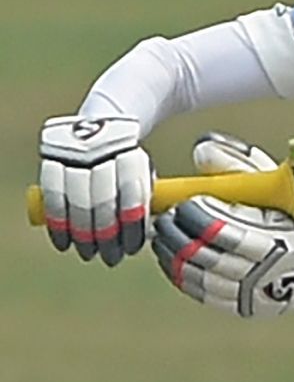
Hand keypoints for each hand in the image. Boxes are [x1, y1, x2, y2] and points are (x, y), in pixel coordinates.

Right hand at [39, 115, 152, 263]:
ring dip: (82, 233)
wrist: (100, 123)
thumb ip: (152, 197)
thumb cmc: (128, 162)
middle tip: (111, 258)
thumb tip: (153, 233)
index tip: (132, 248)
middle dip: (106, 234)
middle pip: (102, 198)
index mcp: (130, 152)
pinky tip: (63, 242)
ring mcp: (75, 151)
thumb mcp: (145, 172)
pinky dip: (57, 221)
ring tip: (88, 253)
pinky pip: (52, 193)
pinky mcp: (52, 156)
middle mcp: (101, 148)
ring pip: (77, 198)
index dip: (131, 223)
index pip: (131, 191)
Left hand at [152, 131, 293, 316]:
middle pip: (213, 260)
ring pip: (206, 280)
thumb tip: (202, 151)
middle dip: (182, 239)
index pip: (232, 235)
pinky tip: (171, 260)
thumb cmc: (285, 211)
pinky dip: (183, 278)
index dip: (202, 221)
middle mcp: (271, 274)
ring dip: (177, 259)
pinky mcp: (245, 307)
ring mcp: (257, 294)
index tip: (184, 205)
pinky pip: (206, 296)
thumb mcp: (268, 182)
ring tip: (164, 237)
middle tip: (166, 219)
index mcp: (281, 241)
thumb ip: (235, 165)